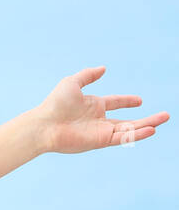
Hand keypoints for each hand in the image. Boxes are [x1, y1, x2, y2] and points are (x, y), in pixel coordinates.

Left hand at [32, 67, 168, 154]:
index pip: (115, 103)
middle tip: (164, 116)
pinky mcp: (99, 141)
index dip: (127, 101)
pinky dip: (137, 135)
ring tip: (163, 120)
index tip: (139, 101)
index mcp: (93, 106)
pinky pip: (122, 138)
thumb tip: (103, 68)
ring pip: (129, 130)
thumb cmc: (54, 104)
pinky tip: (151, 130)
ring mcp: (100, 131)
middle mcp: (98, 120)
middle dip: (146, 119)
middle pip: (127, 121)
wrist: (44, 125)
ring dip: (147, 126)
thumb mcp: (72, 83)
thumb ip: (88, 75)